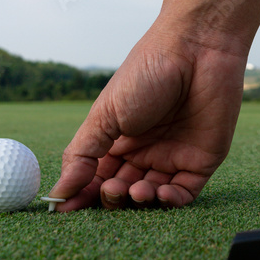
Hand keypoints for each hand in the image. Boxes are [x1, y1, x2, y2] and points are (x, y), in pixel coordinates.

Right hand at [48, 20, 245, 210]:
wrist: (196, 48)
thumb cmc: (147, 73)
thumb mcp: (105, 113)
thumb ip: (83, 155)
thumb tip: (57, 194)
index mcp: (118, 139)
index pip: (96, 179)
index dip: (82, 196)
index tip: (66, 210)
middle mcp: (145, 151)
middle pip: (123, 192)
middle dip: (112, 200)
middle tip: (110, 192)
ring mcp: (174, 156)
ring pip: (152, 198)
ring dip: (139, 203)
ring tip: (134, 191)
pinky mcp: (202, 160)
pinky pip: (184, 193)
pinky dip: (170, 202)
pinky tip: (158, 194)